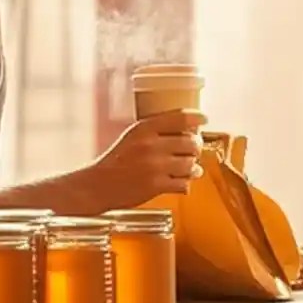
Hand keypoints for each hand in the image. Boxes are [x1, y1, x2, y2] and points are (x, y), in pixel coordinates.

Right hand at [72, 110, 207, 210]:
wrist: (98, 185)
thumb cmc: (116, 161)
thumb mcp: (132, 137)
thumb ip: (155, 131)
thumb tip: (186, 130)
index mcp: (144, 129)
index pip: (180, 117)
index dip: (197, 117)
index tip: (204, 119)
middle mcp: (151, 145)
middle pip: (191, 142)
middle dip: (197, 147)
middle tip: (194, 151)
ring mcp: (155, 166)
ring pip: (191, 164)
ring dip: (194, 168)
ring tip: (191, 169)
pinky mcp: (156, 186)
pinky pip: (184, 184)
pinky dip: (185, 184)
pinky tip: (181, 183)